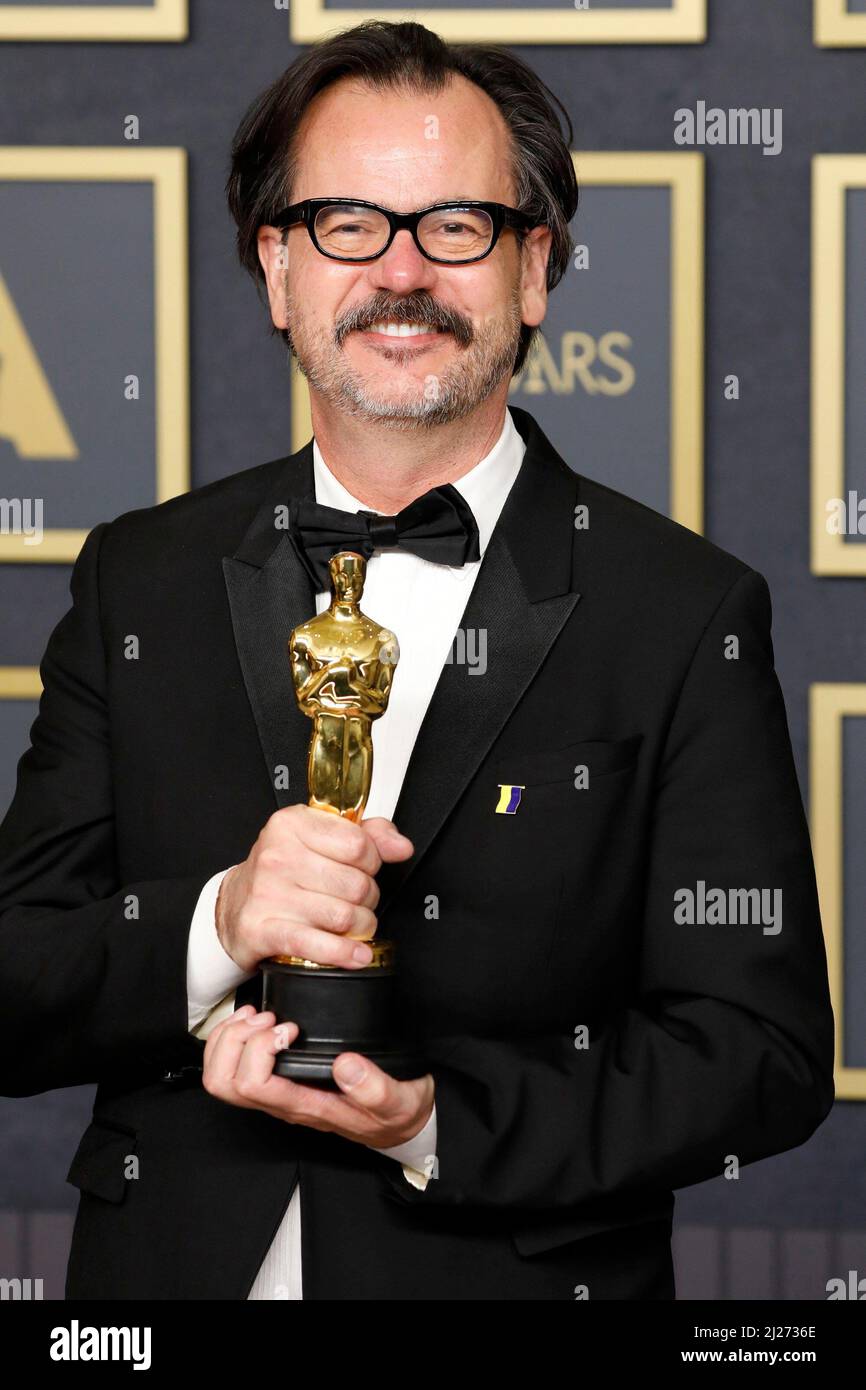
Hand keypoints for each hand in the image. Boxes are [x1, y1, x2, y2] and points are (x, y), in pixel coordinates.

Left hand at [202, 1007, 434, 1150]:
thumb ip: (375, 1088)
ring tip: (260, 1016)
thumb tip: (345, 1066)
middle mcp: (283, 1103)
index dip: (260, 1050)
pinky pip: (234, 1069)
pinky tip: (259, 1022)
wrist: (401, 1125)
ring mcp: (277, 1094)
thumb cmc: (397, 1112)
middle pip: (224, 1084)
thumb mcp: (399, 1100)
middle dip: (235, 1042)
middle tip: (266, 1018)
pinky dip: (235, 1039)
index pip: (253, 1086)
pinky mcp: (279, 1083)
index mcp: (306, 1106)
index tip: (290, 1028)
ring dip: (231, 1039)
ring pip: (222, 1077)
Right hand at [216, 805, 413, 973]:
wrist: (234, 906)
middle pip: (357, 884)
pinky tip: (356, 954)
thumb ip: (368, 835)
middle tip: (354, 900)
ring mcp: (268, 893)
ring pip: (345, 916)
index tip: (363, 867)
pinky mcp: (263, 929)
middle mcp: (278, 855)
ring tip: (351, 923)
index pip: (359, 844)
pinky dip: (344, 953)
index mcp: (292, 824)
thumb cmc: (282, 872)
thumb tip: (400, 846)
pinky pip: (317, 944)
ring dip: (359, 926)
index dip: (372, 861)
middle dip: (367, 898)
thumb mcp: (321, 840)